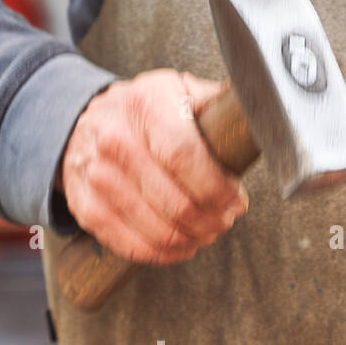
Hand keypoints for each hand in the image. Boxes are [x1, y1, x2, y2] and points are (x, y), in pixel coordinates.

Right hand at [60, 69, 247, 265]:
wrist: (83, 124)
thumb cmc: (143, 113)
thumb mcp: (178, 90)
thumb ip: (216, 105)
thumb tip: (263, 116)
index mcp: (147, 105)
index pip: (185, 157)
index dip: (218, 189)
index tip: (236, 200)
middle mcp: (116, 140)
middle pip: (177, 203)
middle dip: (213, 220)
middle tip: (226, 218)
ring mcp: (98, 178)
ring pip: (160, 232)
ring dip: (194, 240)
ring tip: (208, 230)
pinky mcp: (88, 210)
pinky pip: (135, 247)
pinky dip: (167, 254)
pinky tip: (182, 244)